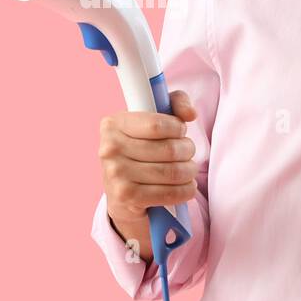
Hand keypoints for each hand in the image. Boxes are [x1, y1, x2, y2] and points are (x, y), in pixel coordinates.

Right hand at [99, 90, 198, 262]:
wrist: (121, 194)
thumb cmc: (141, 150)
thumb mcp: (153, 120)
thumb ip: (174, 103)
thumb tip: (190, 114)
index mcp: (112, 124)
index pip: (157, 125)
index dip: (177, 128)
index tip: (180, 131)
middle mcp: (109, 148)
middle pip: (169, 149)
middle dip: (188, 150)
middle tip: (188, 153)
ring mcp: (116, 174)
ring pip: (172, 172)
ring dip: (189, 172)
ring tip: (189, 170)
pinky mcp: (126, 196)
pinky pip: (169, 193)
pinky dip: (186, 190)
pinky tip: (186, 187)